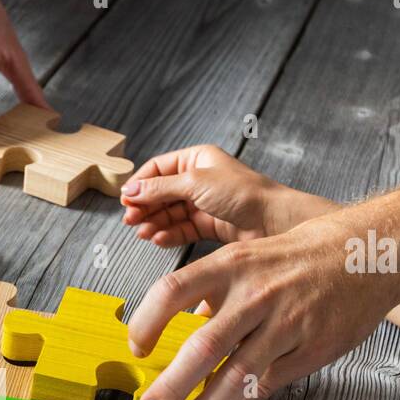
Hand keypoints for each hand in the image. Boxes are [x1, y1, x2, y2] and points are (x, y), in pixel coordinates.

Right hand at [120, 145, 338, 247]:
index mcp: (197, 160)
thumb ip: (160, 188)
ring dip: (154, 223)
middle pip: (161, 193)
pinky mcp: (209, 225)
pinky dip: (168, 235)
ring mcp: (204, 203)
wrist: (273, 221)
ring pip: (169, 213)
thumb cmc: (244, 193)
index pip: (158, 169)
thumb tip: (131, 190)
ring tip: (143, 233)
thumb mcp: (195, 183)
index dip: (140, 185)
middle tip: (130, 220)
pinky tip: (159, 239)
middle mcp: (199, 180)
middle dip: (144, 207)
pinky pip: (181, 229)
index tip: (125, 200)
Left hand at [127, 197, 399, 399]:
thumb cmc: (302, 257)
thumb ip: (215, 290)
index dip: (147, 323)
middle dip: (172, 385)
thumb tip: (181, 326)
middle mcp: (256, 294)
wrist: (369, 253)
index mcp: (233, 264)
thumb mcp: (250, 256)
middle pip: (202, 346)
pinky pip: (267, 385)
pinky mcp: (311, 349)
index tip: (137, 348)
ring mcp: (285, 324)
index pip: (173, 291)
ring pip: (237, 375)